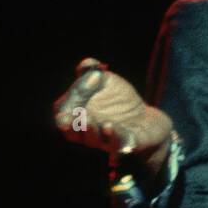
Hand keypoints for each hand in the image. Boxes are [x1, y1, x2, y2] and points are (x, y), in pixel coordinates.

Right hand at [53, 57, 172, 164]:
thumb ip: (90, 71)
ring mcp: (105, 141)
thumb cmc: (117, 99)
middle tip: (74, 114)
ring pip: (93, 140)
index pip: (63, 115)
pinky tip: (108, 125)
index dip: (64, 109)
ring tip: (88, 120)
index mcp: (77, 116)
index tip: (66, 105)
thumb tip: (87, 64)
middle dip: (72, 124)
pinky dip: (112, 135)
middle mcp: (88, 133)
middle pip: (74, 133)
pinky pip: (117, 143)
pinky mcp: (125, 144)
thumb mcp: (104, 81)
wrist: (144, 117)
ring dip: (90, 130)